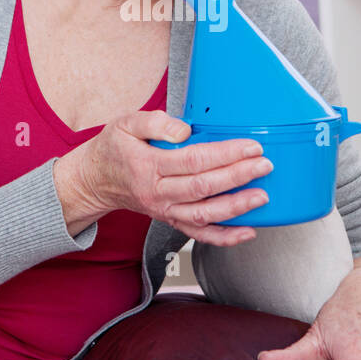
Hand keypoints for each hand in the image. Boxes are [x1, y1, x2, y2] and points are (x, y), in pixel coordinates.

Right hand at [54, 109, 270, 246]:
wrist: (96, 180)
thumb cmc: (114, 148)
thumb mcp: (125, 123)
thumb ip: (155, 122)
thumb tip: (185, 130)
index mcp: (148, 165)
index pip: (193, 160)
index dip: (225, 154)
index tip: (250, 146)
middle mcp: (158, 192)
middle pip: (203, 188)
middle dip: (238, 177)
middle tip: (264, 166)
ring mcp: (165, 210)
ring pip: (204, 215)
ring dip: (236, 208)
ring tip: (262, 197)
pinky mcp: (170, 220)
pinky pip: (199, 234)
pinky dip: (224, 237)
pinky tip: (247, 232)